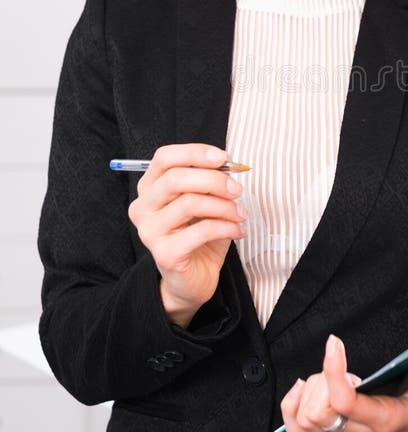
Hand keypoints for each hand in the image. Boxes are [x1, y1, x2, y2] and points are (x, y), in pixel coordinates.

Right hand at [127, 143, 247, 326]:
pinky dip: (227, 227)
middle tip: (237, 189)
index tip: (224, 158)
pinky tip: (238, 230)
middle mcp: (143, 207)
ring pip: (190, 203)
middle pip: (175, 178)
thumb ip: (210, 179)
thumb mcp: (206, 200)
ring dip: (224, 206)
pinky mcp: (164, 253)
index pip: (164, 158)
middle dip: (214, 180)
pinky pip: (201, 230)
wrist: (194, 278)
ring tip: (240, 213)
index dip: (195, 153)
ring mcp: (149, 231)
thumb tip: (228, 163)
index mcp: (150, 187)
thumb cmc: (200, 234)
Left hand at [280, 326, 407, 431]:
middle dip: (323, 378)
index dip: (333, 371)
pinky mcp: (330, 431)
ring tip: (333, 372)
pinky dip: (293, 402)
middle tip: (339, 359)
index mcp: (386, 418)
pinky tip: (309, 383)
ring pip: (304, 417)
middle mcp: (360, 431)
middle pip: (319, 411)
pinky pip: (296, 425)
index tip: (334, 341)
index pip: (345, 403)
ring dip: (310, 388)